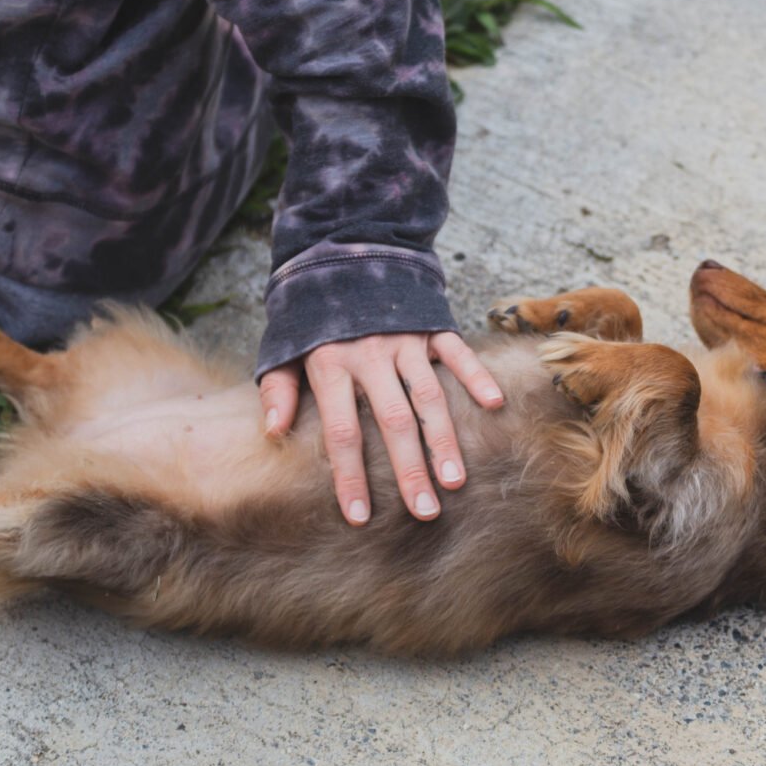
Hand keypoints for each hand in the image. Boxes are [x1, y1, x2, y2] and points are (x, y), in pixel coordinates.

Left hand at [258, 333, 503, 524]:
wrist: (345, 250)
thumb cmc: (313, 313)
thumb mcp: (284, 346)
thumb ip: (279, 387)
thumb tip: (272, 432)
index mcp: (331, 365)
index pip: (342, 432)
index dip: (350, 476)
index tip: (359, 516)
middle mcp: (370, 355)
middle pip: (393, 422)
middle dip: (409, 471)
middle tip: (424, 513)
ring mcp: (405, 340)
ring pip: (428, 397)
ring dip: (443, 441)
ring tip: (454, 481)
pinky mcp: (431, 325)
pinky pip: (457, 354)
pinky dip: (476, 377)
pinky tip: (493, 405)